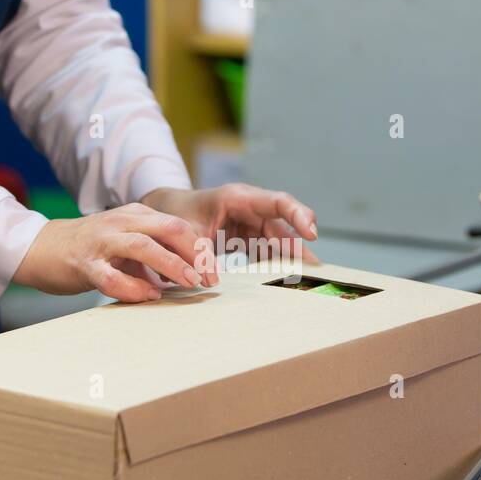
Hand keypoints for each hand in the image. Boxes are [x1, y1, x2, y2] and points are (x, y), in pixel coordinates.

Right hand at [13, 203, 214, 301]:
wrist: (40, 247)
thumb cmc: (90, 248)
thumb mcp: (126, 243)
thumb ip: (155, 255)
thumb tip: (188, 275)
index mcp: (136, 215)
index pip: (178, 225)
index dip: (201, 249)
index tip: (214, 272)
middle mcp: (121, 222)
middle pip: (169, 229)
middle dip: (195, 254)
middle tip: (209, 279)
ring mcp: (101, 241)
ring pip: (143, 247)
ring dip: (171, 265)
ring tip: (189, 283)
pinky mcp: (83, 263)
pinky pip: (111, 276)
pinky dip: (133, 287)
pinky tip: (148, 296)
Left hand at [140, 184, 319, 266]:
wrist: (165, 212)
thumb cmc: (175, 214)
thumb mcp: (185, 232)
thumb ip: (200, 254)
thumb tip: (211, 281)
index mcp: (238, 198)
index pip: (277, 202)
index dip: (298, 215)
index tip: (311, 233)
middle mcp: (251, 208)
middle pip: (284, 224)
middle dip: (300, 245)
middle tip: (315, 268)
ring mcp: (251, 222)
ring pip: (279, 239)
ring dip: (292, 257)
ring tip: (309, 276)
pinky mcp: (248, 236)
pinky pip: (268, 249)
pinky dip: (277, 263)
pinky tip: (289, 278)